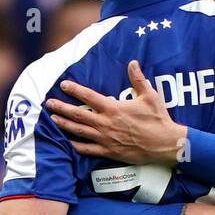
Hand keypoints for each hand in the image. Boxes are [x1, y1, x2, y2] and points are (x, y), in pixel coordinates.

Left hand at [48, 61, 182, 163]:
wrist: (165, 144)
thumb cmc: (158, 119)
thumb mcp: (150, 96)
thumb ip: (138, 79)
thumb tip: (132, 62)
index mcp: (114, 108)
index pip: (88, 96)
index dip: (74, 90)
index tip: (64, 85)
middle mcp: (106, 124)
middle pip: (78, 114)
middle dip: (62, 108)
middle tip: (49, 103)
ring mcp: (106, 139)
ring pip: (80, 131)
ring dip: (65, 125)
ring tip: (53, 120)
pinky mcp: (109, 152)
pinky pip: (88, 149)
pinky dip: (76, 146)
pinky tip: (68, 142)